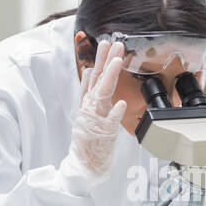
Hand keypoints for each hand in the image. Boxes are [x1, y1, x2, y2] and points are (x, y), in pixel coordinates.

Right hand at [62, 38, 127, 184]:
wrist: (84, 162)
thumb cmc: (89, 138)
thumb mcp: (89, 111)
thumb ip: (91, 94)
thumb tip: (91, 74)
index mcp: (89, 101)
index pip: (94, 75)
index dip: (100, 59)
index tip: (106, 43)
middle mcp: (90, 106)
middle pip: (98, 78)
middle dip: (106, 59)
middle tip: (114, 43)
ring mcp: (96, 118)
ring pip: (103, 93)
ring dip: (110, 76)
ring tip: (118, 61)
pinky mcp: (102, 132)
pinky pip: (110, 121)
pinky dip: (115, 111)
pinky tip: (121, 103)